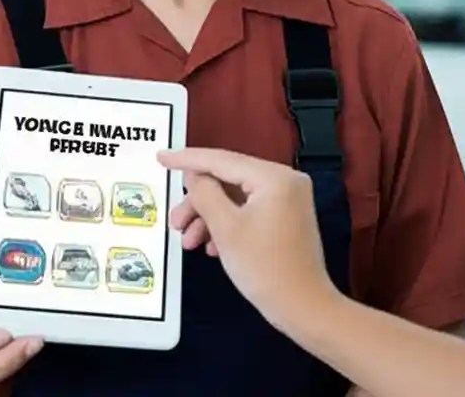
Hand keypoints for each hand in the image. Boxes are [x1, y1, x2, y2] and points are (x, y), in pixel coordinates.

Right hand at [159, 148, 338, 324]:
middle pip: (228, 180)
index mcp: (274, 177)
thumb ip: (204, 193)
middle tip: (175, 221)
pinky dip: (227, 225)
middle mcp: (285, 181)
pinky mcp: (286, 217)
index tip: (162, 157)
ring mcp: (288, 200)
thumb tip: (193, 175)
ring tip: (189, 241)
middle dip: (198, 202)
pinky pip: (248, 211)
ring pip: (235, 198)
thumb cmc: (265, 268)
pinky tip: (211, 247)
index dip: (187, 159)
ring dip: (209, 217)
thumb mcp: (225, 228)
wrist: (302, 307)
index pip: (222, 160)